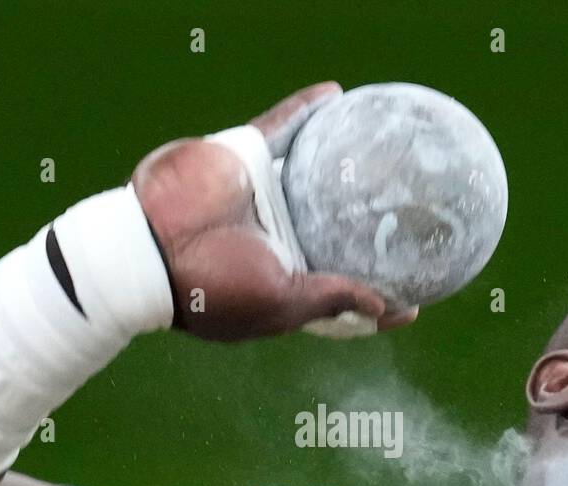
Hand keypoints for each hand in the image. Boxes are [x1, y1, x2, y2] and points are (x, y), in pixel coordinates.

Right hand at [131, 82, 418, 340]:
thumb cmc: (215, 288)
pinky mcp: (245, 157)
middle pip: (332, 228)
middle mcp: (278, 236)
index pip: (339, 291)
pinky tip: (336, 95)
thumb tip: (386, 307)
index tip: (415, 300)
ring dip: (342, 158)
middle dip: (367, 226)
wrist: (152, 248)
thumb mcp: (281, 304)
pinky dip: (306, 110)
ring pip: (313, 172)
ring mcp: (263, 194)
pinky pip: (282, 126)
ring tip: (385, 147)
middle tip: (413, 219)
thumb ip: (332, 298)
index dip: (375, 298)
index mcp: (285, 278)